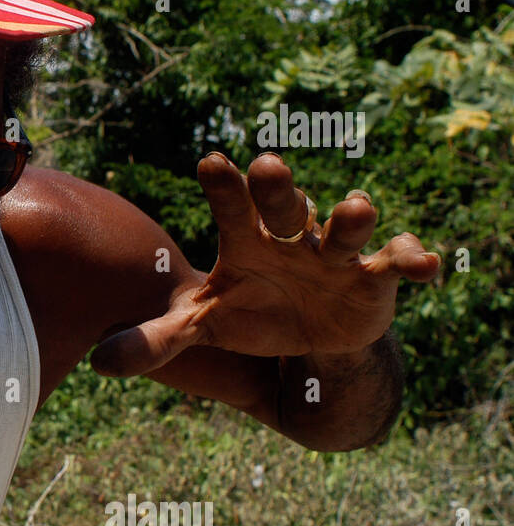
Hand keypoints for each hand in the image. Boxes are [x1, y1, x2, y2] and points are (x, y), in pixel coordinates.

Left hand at [90, 151, 440, 376]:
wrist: (305, 336)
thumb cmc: (248, 313)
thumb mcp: (203, 326)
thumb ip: (157, 338)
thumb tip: (99, 362)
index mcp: (245, 241)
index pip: (230, 208)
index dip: (223, 187)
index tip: (211, 163)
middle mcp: (290, 237)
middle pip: (284, 206)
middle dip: (279, 188)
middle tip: (268, 166)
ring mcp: (335, 254)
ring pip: (344, 227)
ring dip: (351, 217)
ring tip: (353, 208)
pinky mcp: (374, 278)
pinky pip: (396, 263)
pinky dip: (411, 260)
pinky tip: (425, 264)